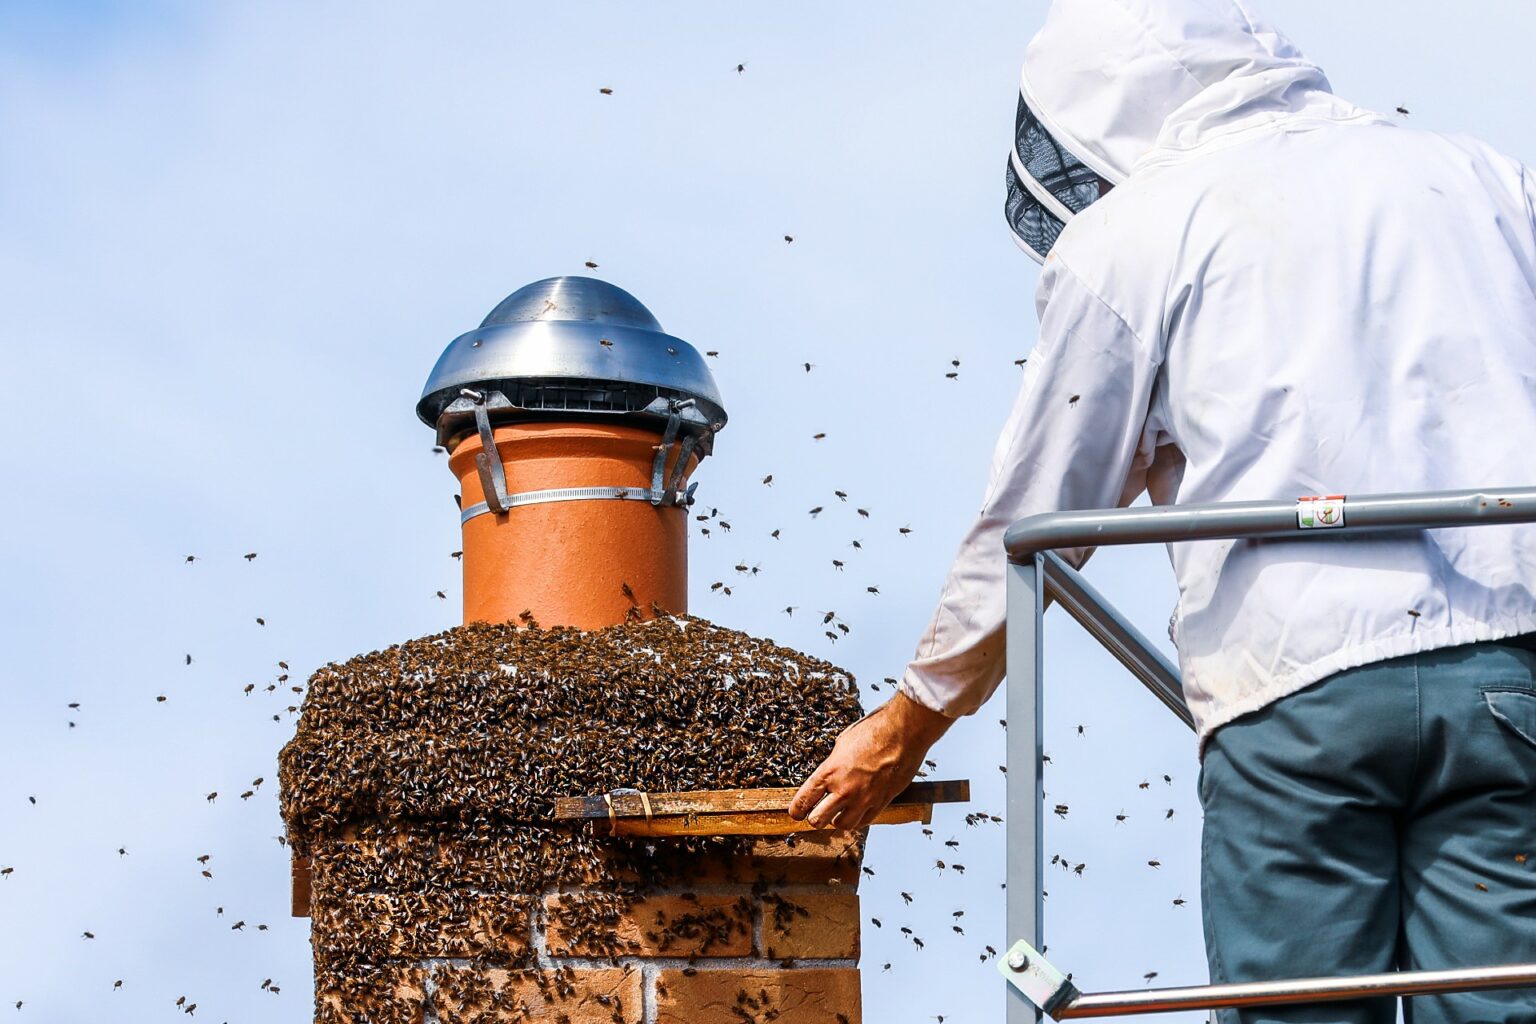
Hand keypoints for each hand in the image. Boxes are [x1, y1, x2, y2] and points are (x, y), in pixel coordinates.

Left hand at [788, 690, 954, 829]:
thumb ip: (832, 765)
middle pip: (817, 820)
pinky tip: (857, 809)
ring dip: (837, 820)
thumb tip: (828, 776)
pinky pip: (863, 822)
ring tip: (839, 811)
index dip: (796, 810)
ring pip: (841, 825)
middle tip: (817, 812)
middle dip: (814, 817)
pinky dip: (857, 819)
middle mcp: (844, 789)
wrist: (903, 733)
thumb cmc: (873, 731)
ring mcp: (863, 799)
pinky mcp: (881, 803)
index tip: (796, 812)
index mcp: (829, 771)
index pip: (803, 800)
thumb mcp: (842, 743)